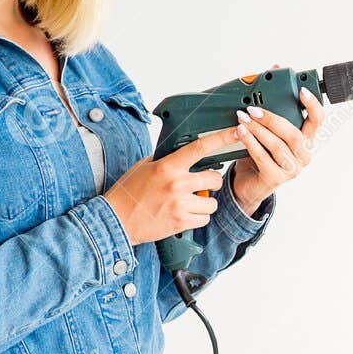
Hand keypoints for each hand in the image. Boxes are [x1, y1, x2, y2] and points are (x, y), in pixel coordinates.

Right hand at [99, 126, 242, 245]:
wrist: (116, 220)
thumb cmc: (129, 192)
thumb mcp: (145, 167)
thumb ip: (167, 159)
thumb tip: (185, 151)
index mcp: (168, 166)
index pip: (200, 148)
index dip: (222, 138)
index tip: (236, 131)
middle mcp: (176, 184)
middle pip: (214, 178)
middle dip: (211, 182)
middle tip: (200, 184)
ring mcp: (180, 204)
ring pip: (212, 202)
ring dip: (205, 202)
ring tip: (189, 202)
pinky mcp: (181, 222)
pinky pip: (205, 218)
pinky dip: (199, 217)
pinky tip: (185, 214)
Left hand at [227, 63, 325, 214]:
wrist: (249, 184)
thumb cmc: (261, 155)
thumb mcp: (269, 130)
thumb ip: (273, 105)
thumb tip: (272, 71)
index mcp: (307, 140)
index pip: (318, 121)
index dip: (313, 105)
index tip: (301, 90)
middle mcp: (303, 155)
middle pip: (294, 134)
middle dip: (272, 119)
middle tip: (253, 109)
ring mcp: (291, 169)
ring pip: (276, 145)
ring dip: (257, 129)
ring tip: (243, 118)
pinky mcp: (276, 178)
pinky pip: (263, 157)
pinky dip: (250, 142)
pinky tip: (241, 132)